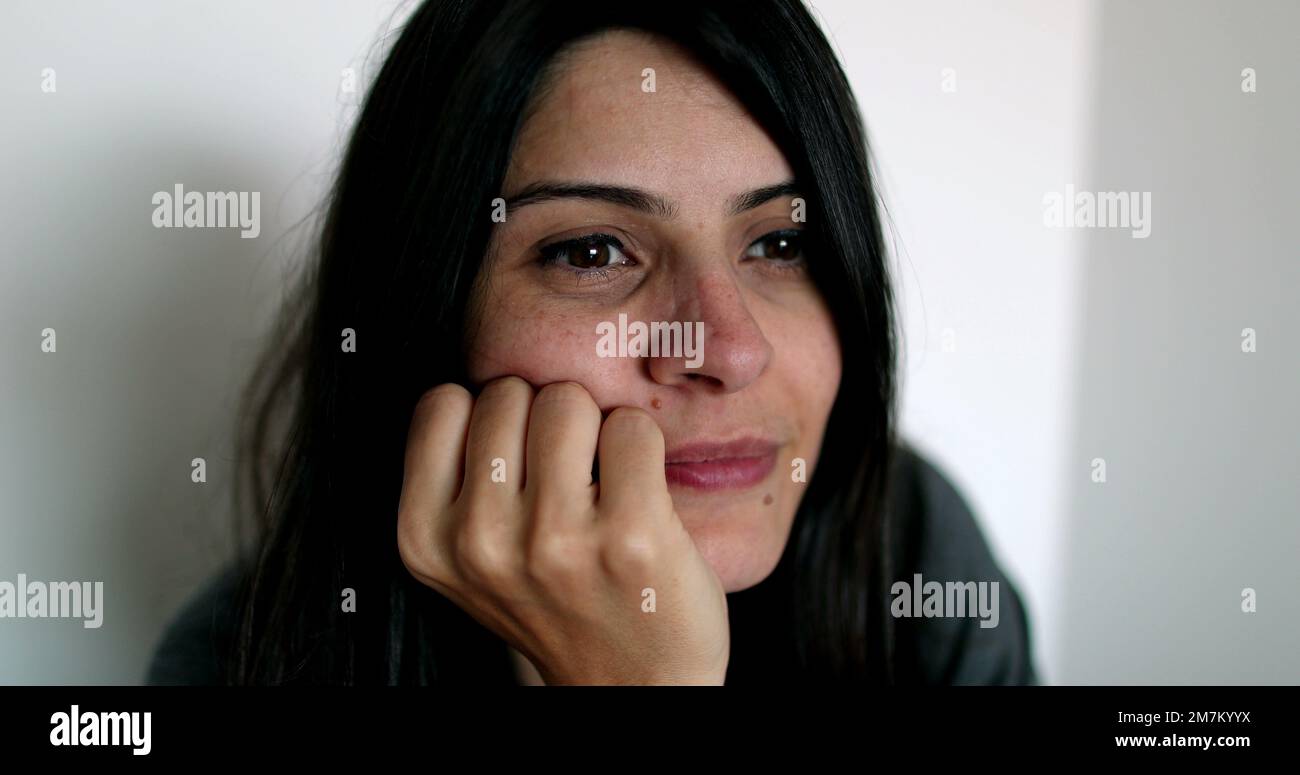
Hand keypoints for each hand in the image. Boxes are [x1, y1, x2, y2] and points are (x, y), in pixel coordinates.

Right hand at [396, 376, 730, 683]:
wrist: (632, 685)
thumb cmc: (556, 600)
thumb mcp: (470, 552)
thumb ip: (455, 471)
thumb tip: (476, 358)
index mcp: (424, 539)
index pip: (444, 402)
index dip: (489, 418)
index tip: (515, 461)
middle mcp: (479, 542)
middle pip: (509, 391)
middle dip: (542, 418)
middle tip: (565, 476)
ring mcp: (555, 541)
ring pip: (568, 398)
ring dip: (593, 427)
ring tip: (600, 483)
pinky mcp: (631, 537)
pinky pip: (632, 427)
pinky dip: (643, 447)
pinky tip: (640, 494)